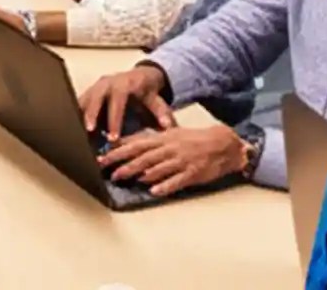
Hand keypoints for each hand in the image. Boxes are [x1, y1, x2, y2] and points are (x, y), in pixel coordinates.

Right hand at [78, 65, 174, 139]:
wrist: (140, 76)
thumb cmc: (146, 91)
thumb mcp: (155, 99)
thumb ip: (161, 112)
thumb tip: (167, 126)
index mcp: (124, 84)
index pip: (117, 102)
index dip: (114, 120)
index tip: (113, 137)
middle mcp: (107, 83)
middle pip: (96, 98)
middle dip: (91, 115)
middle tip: (89, 132)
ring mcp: (95, 87)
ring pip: (84, 100)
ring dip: (79, 117)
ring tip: (77, 136)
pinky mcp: (88, 92)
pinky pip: (78, 104)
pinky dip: (76, 116)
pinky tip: (74, 132)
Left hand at [98, 125, 246, 196]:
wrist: (224, 143)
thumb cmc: (195, 140)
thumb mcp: (171, 135)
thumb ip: (149, 140)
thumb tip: (124, 143)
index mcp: (165, 138)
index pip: (137, 144)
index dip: (119, 152)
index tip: (102, 158)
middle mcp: (171, 148)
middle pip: (144, 156)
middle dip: (125, 164)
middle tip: (110, 172)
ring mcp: (182, 160)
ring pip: (158, 167)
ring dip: (140, 173)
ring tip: (126, 179)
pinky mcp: (192, 172)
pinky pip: (177, 180)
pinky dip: (165, 185)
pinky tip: (154, 191)